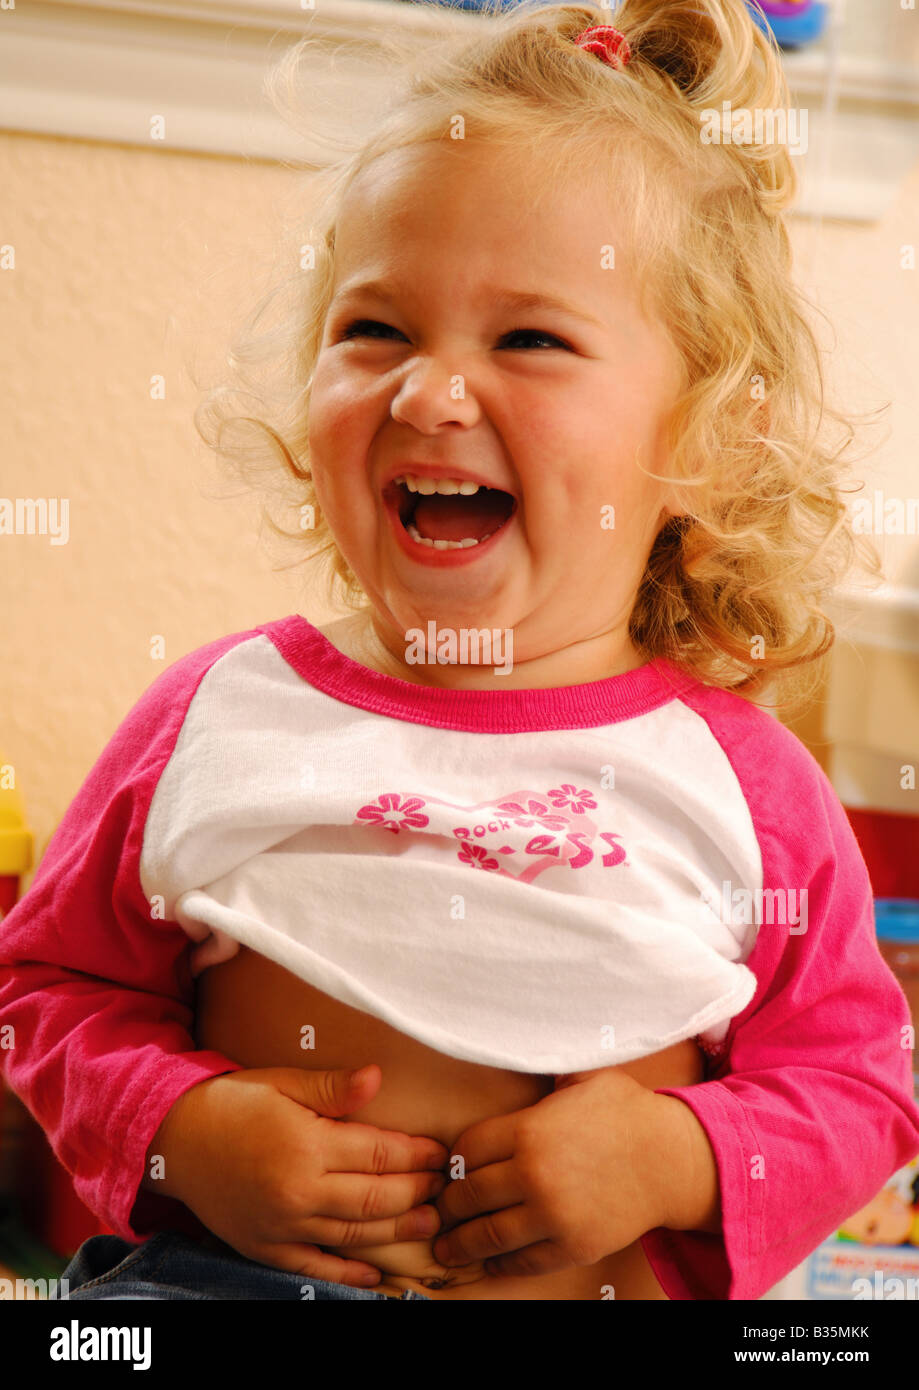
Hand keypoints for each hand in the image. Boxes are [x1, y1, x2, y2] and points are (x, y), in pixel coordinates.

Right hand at [142, 1064, 447, 1287]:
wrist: (173, 1139)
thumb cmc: (233, 1102)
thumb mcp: (282, 1082)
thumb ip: (333, 1087)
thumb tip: (377, 1076)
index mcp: (306, 1144)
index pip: (379, 1154)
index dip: (415, 1153)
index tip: (440, 1151)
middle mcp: (298, 1190)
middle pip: (376, 1197)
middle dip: (417, 1191)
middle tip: (444, 1187)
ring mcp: (283, 1225)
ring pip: (355, 1233)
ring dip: (397, 1231)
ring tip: (429, 1224)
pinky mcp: (266, 1247)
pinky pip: (315, 1267)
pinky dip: (347, 1274)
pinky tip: (375, 1274)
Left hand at [431, 1066, 682, 1278]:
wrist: (673, 1159)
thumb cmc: (626, 1112)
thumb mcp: (582, 1076)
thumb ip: (544, 1071)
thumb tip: (516, 1042)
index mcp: (529, 1130)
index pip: (466, 1150)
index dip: (453, 1160)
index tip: (448, 1168)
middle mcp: (534, 1174)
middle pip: (468, 1194)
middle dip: (447, 1205)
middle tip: (437, 1211)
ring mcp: (553, 1214)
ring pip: (487, 1233)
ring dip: (460, 1243)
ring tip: (446, 1247)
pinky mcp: (573, 1245)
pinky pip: (523, 1260)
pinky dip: (499, 1263)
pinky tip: (488, 1260)